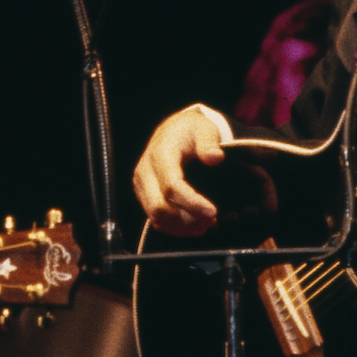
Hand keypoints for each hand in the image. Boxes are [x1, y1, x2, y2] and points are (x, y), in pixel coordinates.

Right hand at [132, 107, 226, 236]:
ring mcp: (142, 186)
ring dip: (182, 226)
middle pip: (159, 207)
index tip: (212, 212)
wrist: (173, 131)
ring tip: (207, 224)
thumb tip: (215, 157)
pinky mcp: (144, 196)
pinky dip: (175, 228)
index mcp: (159, 154)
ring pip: (156, 217)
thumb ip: (209, 141)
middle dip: (187, 219)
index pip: (171, 186)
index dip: (191, 203)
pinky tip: (195, 226)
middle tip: (212, 220)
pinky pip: (155, 220)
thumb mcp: (204, 128)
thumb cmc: (190, 131)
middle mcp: (145, 171)